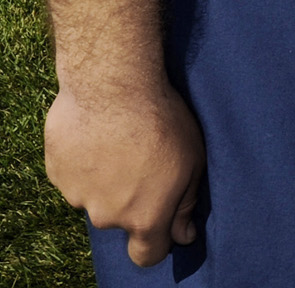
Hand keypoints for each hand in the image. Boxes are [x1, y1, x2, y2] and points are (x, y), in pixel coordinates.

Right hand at [47, 78, 205, 268]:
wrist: (112, 85)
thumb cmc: (162, 120)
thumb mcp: (192, 160)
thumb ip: (185, 204)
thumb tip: (184, 236)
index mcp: (144, 217)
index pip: (147, 255)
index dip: (156, 243)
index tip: (162, 222)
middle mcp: (107, 216)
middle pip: (121, 218)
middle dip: (133, 198)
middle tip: (145, 159)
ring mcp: (78, 196)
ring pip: (96, 196)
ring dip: (107, 178)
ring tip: (121, 141)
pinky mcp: (56, 173)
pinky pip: (75, 175)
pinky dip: (85, 161)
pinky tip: (98, 134)